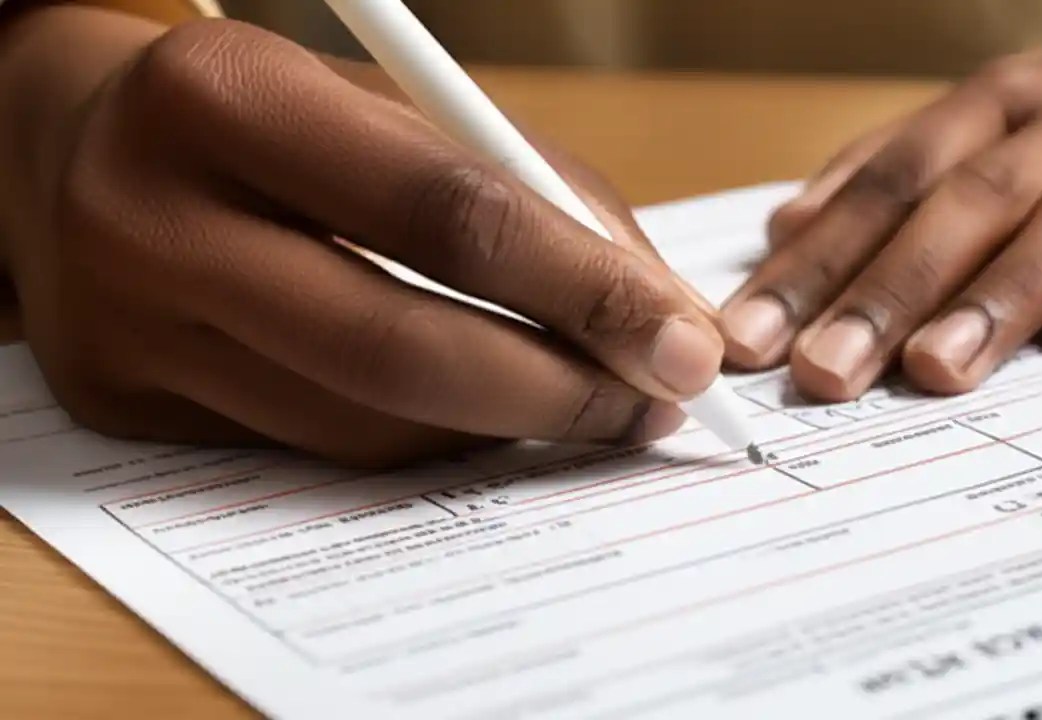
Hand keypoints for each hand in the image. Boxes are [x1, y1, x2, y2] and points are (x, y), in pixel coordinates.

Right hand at [0, 10, 722, 464]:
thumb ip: (529, 193)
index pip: (445, 214)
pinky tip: (483, 416)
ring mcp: (127, 328)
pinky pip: (319, 449)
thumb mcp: (391, 110)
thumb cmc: (269, 118)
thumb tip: (656, 314)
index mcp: (228, 97)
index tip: (682, 339)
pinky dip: (425, 440)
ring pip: (364, 423)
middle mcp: (152, 218)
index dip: (582, 288)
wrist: (66, 148)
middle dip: (557, 390)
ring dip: (502, 428)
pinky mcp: (128, 407)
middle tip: (652, 403)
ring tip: (587, 407)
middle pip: (399, 347)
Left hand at [721, 4, 1041, 400]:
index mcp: (996, 102)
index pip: (887, 181)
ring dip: (997, 295)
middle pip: (964, 202)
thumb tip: (785, 224)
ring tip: (932, 370)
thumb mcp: (997, 114)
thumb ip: (894, 167)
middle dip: (886, 289)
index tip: (749, 335)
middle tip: (820, 373)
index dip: (815, 258)